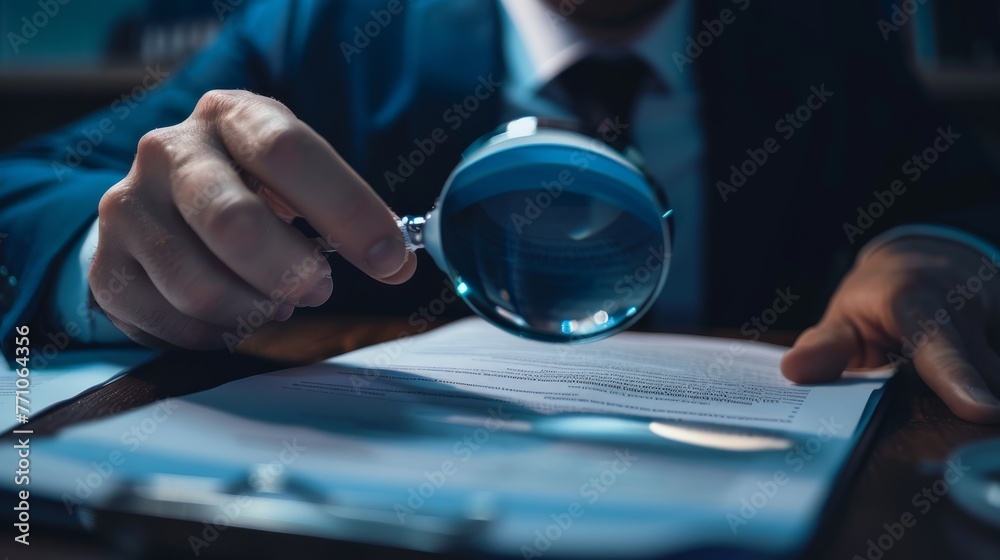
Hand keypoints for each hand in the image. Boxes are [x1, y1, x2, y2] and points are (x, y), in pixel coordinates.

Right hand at [90, 90, 414, 348]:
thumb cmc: (249, 189)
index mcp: (230, 116)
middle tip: (319, 290)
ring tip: (274, 301)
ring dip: (255, 308)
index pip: (288, 151)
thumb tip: (398, 262)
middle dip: (291, 272)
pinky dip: (219, 333)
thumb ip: (345, 215)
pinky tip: (235, 315)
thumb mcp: (296, 180)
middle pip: (233, 222)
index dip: (347, 209)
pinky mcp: (106, 266)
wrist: (159, 206)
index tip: (390, 260)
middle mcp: (168, 151)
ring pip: (199, 285)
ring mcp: (127, 207)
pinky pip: (173, 322)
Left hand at [781, 236, 999, 423]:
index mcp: (915, 299)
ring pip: (997, 375)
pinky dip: (986, 388)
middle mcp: (964, 305)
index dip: (958, 378)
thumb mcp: (844, 317)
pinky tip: (977, 398)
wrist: (927, 262)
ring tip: (972, 409)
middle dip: (977, 400)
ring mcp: (994, 318)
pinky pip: (999, 376)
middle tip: (976, 421)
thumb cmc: (878, 298)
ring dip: (983, 394)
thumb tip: (793, 371)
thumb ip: (824, 347)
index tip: (981, 411)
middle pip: (982, 369)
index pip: (939, 345)